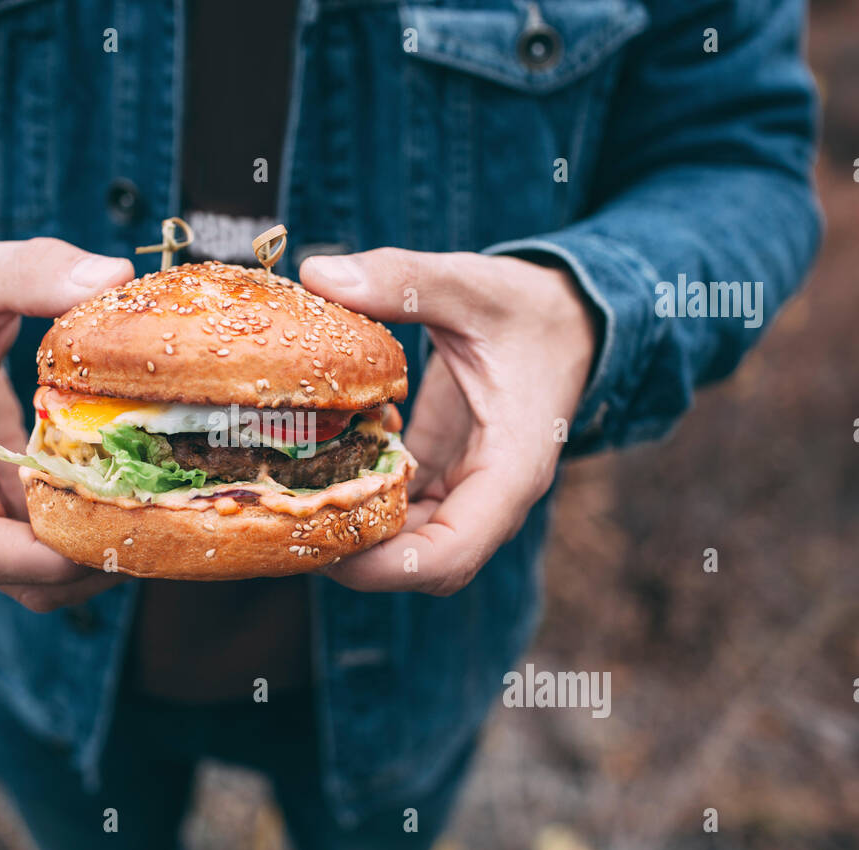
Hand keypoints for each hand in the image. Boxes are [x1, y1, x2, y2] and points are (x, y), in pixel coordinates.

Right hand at [0, 238, 134, 611]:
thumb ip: (36, 271)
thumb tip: (114, 277)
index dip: (44, 559)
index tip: (111, 537)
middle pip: (13, 577)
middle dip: (86, 568)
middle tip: (160, 532)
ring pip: (29, 576)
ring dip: (92, 564)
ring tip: (158, 525)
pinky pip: (36, 550)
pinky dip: (83, 542)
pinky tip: (135, 508)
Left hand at [300, 249, 597, 595]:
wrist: (571, 315)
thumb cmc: (530, 305)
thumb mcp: (472, 285)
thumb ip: (401, 279)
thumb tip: (318, 272)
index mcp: (512, 469)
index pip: (451, 554)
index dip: (386, 566)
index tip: (326, 549)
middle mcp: (493, 495)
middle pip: (425, 564)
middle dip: (358, 560)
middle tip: (287, 529)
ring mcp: (470, 489)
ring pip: (412, 544)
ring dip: (356, 535)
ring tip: (290, 507)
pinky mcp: (447, 473)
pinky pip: (404, 510)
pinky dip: (363, 502)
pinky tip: (315, 477)